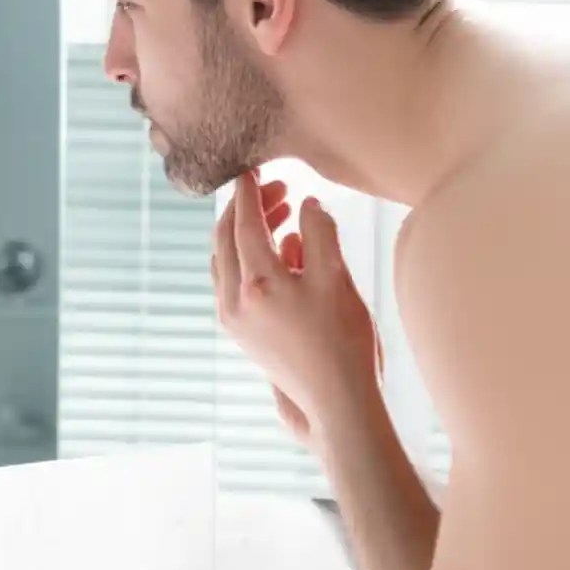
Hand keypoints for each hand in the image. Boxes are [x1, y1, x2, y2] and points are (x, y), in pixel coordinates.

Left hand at [211, 170, 382, 447]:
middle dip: (249, 208)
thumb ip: (320, 234)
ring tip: (284, 216)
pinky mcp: (239, 331)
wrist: (334, 401)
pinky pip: (232, 281)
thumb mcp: (338, 279)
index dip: (250, 192)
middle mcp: (233, 301)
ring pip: (226, 259)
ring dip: (248, 233)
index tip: (254, 169)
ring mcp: (232, 318)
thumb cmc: (343, 341)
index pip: (244, 223)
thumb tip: (306, 205)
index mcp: (257, 284)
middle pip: (227, 238)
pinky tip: (283, 253)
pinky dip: (249, 258)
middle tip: (279, 190)